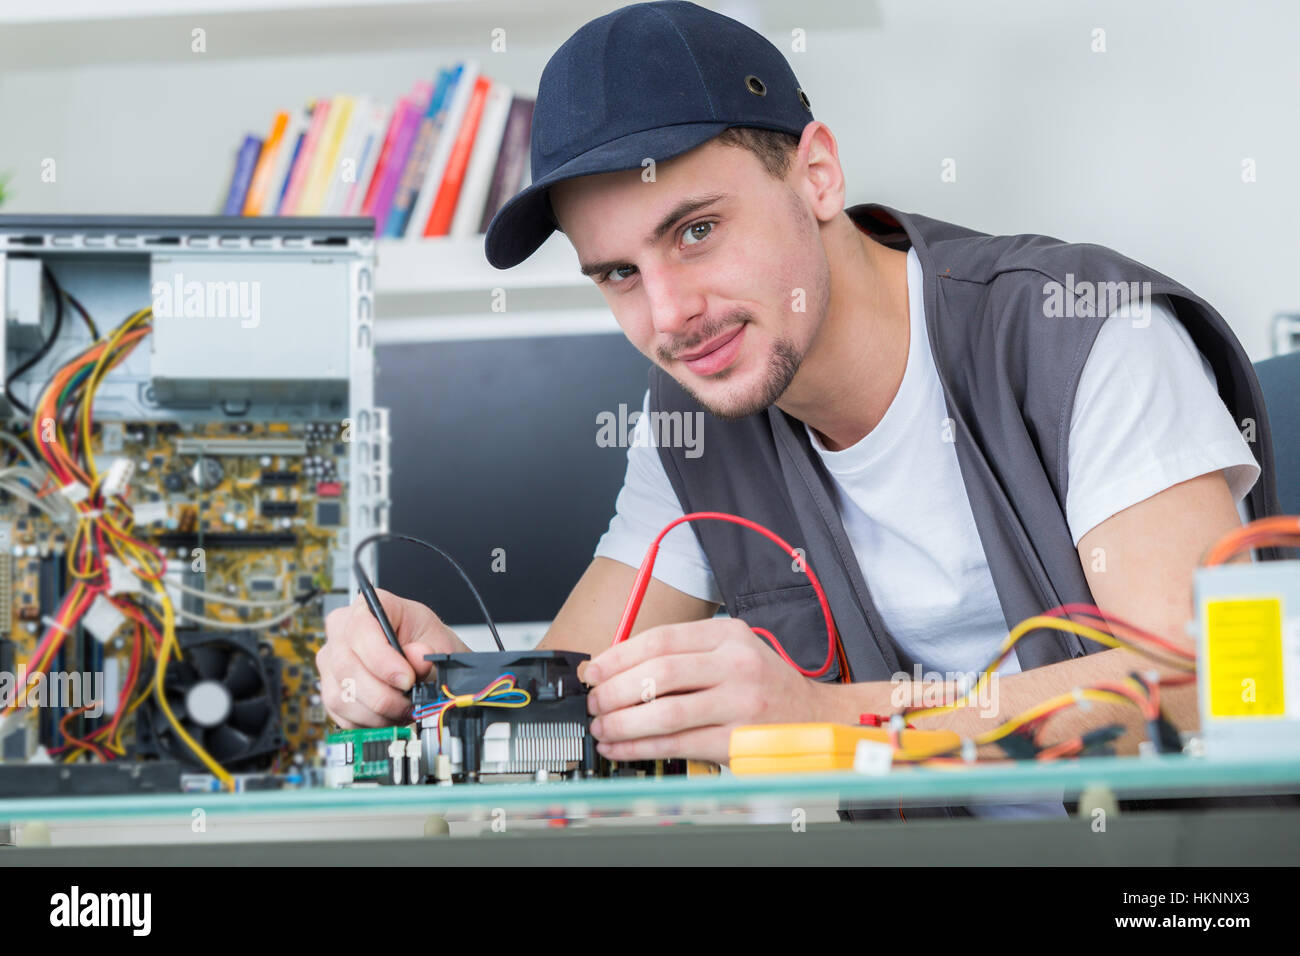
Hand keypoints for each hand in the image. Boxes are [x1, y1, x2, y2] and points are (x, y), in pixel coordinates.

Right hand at [316, 587, 469, 727]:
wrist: (423, 661)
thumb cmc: (426, 643)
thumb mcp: (437, 641)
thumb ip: (428, 651)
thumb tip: (418, 658)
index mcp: (369, 606)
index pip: (360, 629)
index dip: (382, 660)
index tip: (407, 679)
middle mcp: (342, 630)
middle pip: (345, 666)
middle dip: (382, 693)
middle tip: (409, 701)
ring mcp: (331, 661)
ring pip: (341, 695)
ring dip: (377, 712)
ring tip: (402, 708)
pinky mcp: (330, 690)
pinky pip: (340, 714)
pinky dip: (368, 722)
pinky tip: (388, 714)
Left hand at [583, 617, 835, 764]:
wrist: (816, 717)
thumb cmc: (763, 685)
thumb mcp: (732, 651)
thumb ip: (684, 654)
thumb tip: (618, 666)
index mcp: (729, 635)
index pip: (662, 639)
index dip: (619, 655)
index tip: (594, 670)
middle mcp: (737, 665)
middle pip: (659, 673)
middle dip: (615, 690)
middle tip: (594, 702)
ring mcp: (740, 704)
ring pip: (665, 713)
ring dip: (623, 722)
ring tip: (602, 727)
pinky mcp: (738, 740)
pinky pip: (678, 744)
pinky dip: (641, 748)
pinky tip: (622, 748)